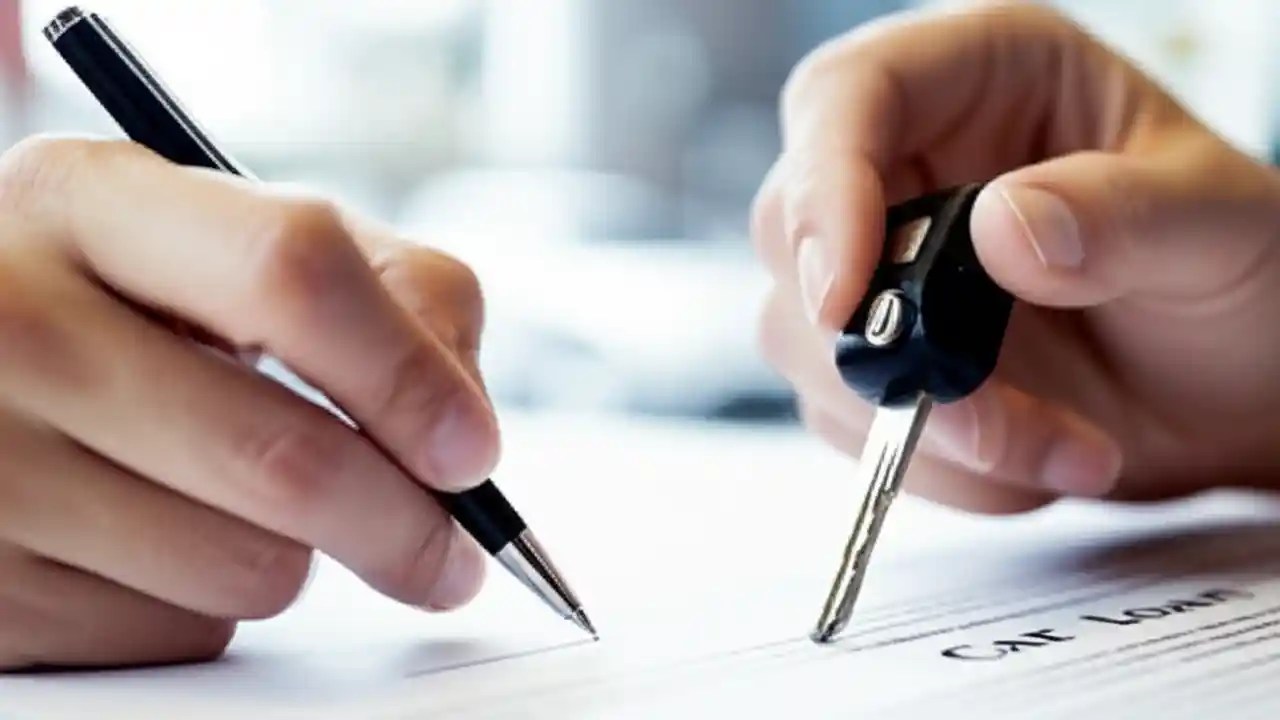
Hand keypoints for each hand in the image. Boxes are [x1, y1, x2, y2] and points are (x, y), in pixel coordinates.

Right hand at [0, 137, 498, 669]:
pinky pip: (181, 632)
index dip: (409, 373)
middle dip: (407, 524)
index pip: (292, 272)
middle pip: (287, 459)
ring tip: (237, 497)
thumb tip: (464, 416)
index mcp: (89, 202)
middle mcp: (11, 320)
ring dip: (297, 557)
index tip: (471, 451)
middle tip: (449, 552)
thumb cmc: (114, 303)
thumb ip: (378, 287)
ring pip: (250, 569)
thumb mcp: (221, 241)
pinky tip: (157, 541)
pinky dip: (210, 604)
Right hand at [753, 3, 1279, 512]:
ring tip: (1058, 446)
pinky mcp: (881, 355)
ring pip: (805, 340)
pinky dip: (936, 464)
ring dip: (918, 417)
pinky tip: (1033, 459)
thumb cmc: (1240, 274)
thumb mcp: (1222, 225)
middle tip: (983, 410)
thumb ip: (1126, 215)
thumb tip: (1002, 231)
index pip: (847, 96)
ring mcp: (884, 266)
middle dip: (875, 340)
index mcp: (982, 77)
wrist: (1237, 390)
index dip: (823, 185)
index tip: (846, 294)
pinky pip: (848, 419)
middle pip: (792, 228)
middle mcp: (911, 163)